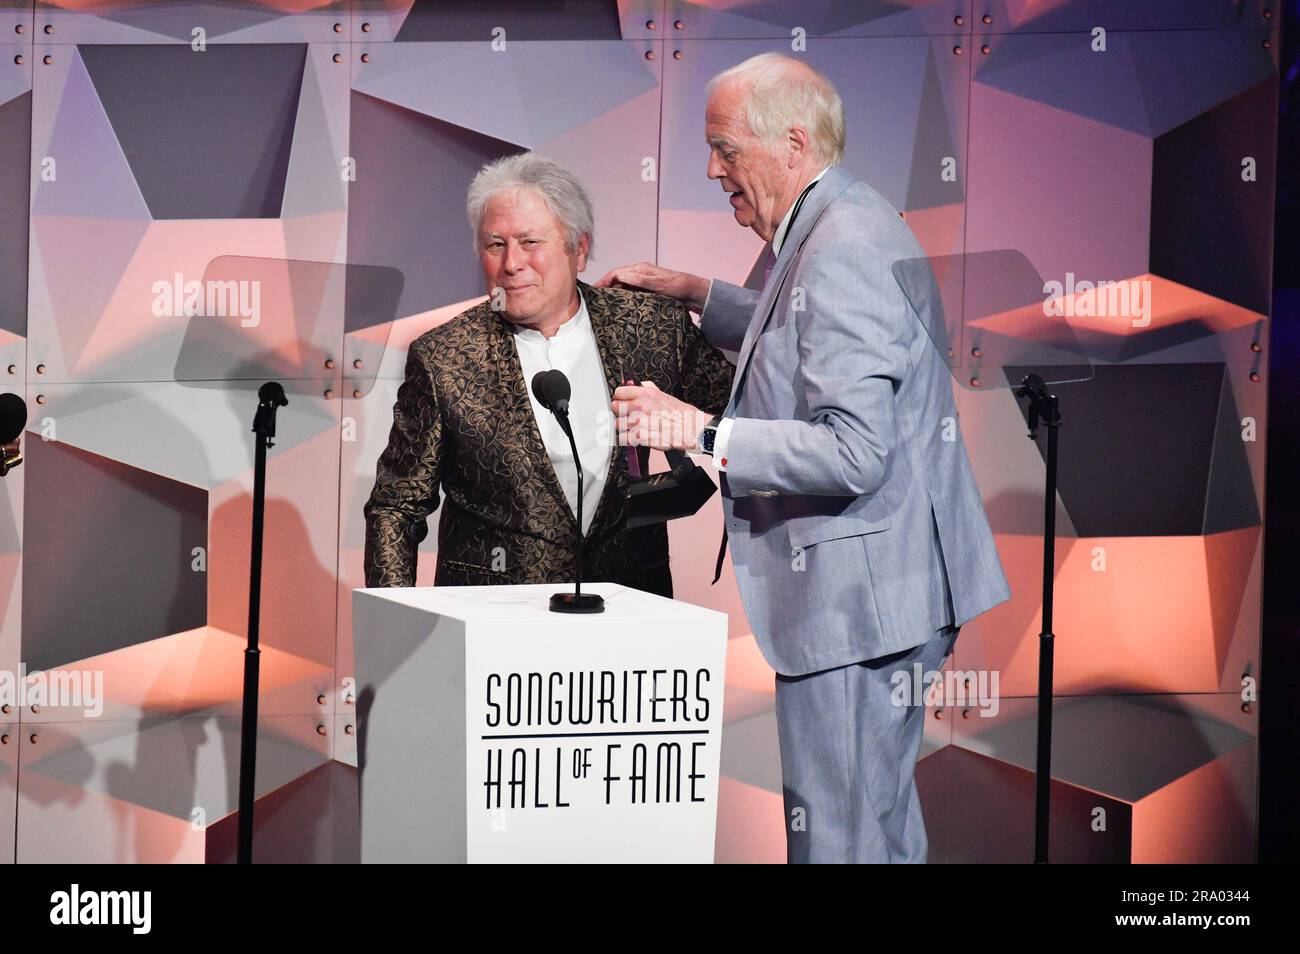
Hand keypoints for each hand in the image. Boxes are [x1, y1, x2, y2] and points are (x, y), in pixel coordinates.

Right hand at [592, 262, 709, 312]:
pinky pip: (631, 296)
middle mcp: (640, 275)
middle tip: (595, 302)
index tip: (592, 291)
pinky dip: (624, 301)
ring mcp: (643, 284)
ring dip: (614, 297)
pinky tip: (621, 310)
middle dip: (605, 290)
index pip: (614, 273)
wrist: (694, 294)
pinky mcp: (647, 293)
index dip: (602, 281)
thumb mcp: (659, 283)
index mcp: (640, 269)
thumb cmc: (678, 287)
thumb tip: (621, 275)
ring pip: (623, 289)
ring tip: (605, 308)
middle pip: (617, 281)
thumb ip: (640, 279)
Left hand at [612, 381, 712, 451]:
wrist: (690, 429)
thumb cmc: (680, 414)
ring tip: (634, 427)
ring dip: (624, 427)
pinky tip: (637, 436)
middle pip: (615, 408)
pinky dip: (629, 439)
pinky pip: (624, 438)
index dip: (619, 397)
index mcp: (646, 394)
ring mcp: (639, 422)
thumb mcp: (663, 395)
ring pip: (618, 424)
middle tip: (628, 415)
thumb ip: (646, 389)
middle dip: (620, 412)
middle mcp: (641, 406)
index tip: (621, 401)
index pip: (619, 392)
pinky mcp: (640, 437)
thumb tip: (634, 384)